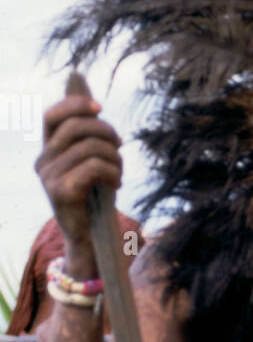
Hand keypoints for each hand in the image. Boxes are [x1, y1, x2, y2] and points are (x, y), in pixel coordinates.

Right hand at [36, 94, 121, 252]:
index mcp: (48, 151)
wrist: (91, 236)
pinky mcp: (60, 191)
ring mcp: (48, 177)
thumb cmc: (95, 195)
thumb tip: (95, 106)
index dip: (75, 105)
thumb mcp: (90, 162)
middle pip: (75, 126)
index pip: (52, 116)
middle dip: (106, 131)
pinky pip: (94, 167)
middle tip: (120, 145)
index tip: (99, 107)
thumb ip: (88, 138)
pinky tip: (117, 183)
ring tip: (119, 171)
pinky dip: (113, 172)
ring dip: (114, 157)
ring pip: (89, 147)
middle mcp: (42, 162)